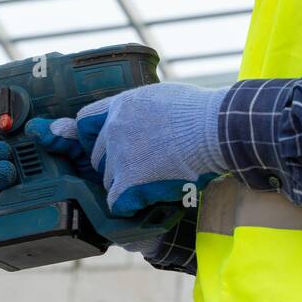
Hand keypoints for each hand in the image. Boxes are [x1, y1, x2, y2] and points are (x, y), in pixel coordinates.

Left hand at [22, 82, 230, 215]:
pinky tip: (147, 201)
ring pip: (109, 180)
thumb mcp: (163, 96)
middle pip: (99, 157)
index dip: (96, 137)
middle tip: (141, 170)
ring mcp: (119, 155)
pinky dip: (130, 205)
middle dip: (115, 164)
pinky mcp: (128, 181)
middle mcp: (113, 128)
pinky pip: (117, 202)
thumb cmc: (200, 112)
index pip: (86, 121)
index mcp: (121, 105)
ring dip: (126, 185)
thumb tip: (144, 119)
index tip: (108, 146)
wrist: (214, 129)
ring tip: (152, 183)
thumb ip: (142, 108)